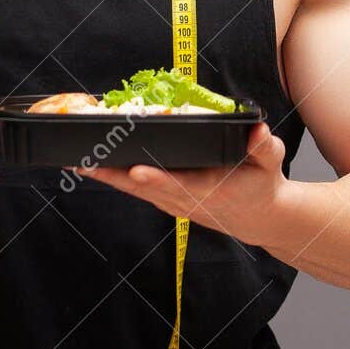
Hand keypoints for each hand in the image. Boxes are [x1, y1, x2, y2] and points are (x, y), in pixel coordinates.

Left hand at [75, 121, 287, 243]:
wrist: (259, 218)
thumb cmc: (262, 186)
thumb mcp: (271, 164)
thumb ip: (264, 147)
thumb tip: (258, 130)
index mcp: (208, 191)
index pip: (179, 185)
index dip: (157, 179)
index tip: (137, 171)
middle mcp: (184, 200)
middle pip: (144, 188)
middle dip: (114, 176)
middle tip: (84, 164)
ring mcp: (172, 202)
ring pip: (134, 190)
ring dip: (107, 177)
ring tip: (78, 163)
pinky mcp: (166, 200)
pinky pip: (137, 189)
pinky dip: (116, 178)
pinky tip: (95, 167)